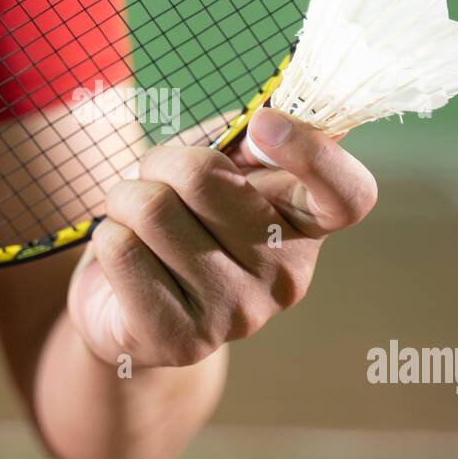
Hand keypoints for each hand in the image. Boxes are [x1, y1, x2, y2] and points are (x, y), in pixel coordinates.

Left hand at [67, 107, 377, 367]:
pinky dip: (108, 236)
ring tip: (134, 224)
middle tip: (154, 184)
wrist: (124, 306)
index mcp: (306, 225)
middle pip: (201, 176)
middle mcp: (286, 276)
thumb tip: (268, 117)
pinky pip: (121, 249)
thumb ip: (242, 138)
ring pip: (150, 209)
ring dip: (123, 201)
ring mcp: (238, 315)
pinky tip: (123, 261)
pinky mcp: (182, 341)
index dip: (312, 152)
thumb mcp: (215, 166)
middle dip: (157, 162)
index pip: (349, 195)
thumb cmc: (177, 218)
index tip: (262, 123)